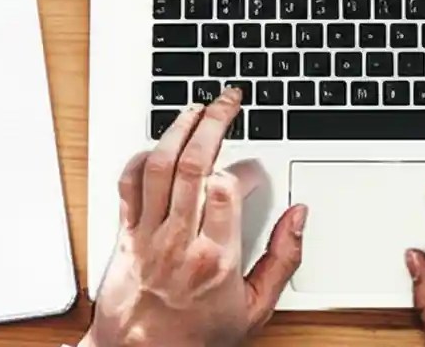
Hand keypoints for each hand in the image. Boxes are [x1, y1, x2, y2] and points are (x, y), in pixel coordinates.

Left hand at [81, 89, 307, 346]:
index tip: (257, 171)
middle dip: (213, 122)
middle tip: (228, 101)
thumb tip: (298, 216)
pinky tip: (158, 146)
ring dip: (178, 129)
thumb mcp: (256, 309)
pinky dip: (140, 158)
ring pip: (158, 165)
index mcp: (217, 258)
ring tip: (196, 109)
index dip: (248, 168)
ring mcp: (149, 234)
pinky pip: (127, 184)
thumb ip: (284, 259)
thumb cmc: (197, 338)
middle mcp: (180, 240)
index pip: (230, 189)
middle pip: (193, 163)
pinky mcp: (126, 234)